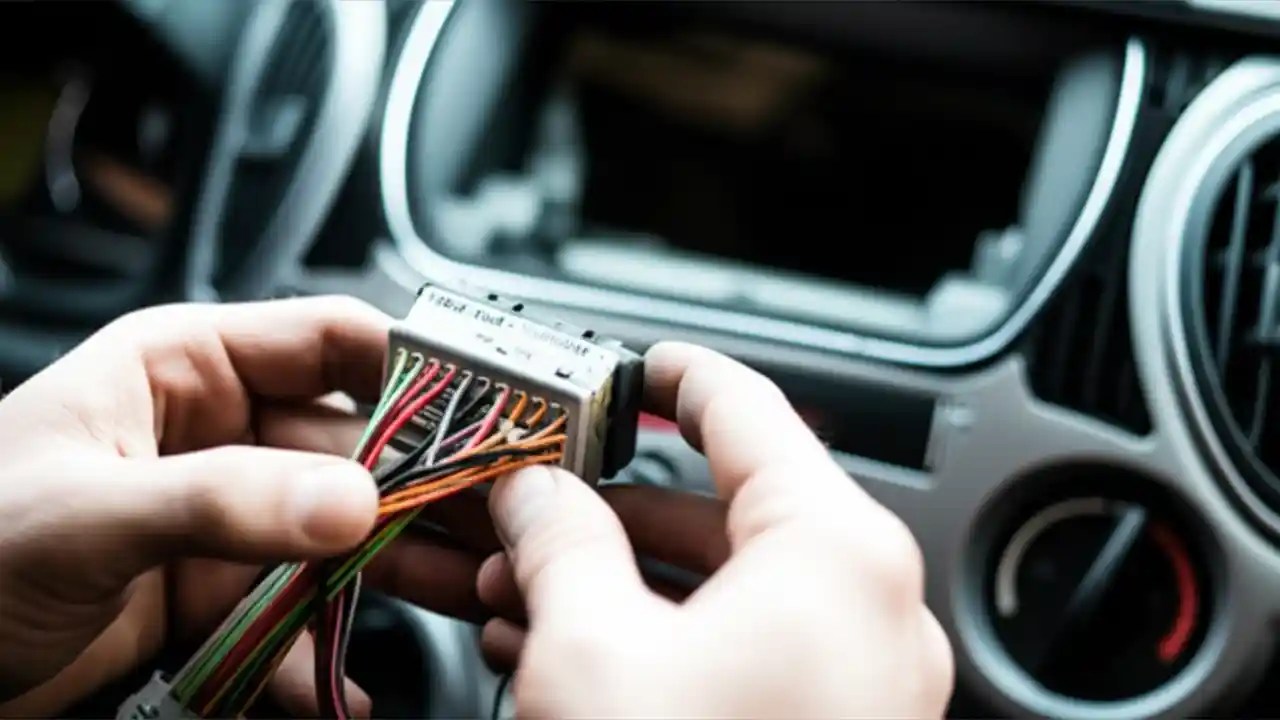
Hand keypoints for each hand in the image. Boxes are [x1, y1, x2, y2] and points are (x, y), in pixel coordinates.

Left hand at [0, 297, 486, 716]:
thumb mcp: (85, 512)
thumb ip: (218, 501)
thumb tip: (346, 502)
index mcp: (186, 367)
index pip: (329, 340)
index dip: (413, 366)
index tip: (483, 411)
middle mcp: (221, 434)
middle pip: (356, 444)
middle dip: (424, 485)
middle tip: (492, 519)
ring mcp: (225, 518)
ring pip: (342, 532)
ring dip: (400, 567)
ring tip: (462, 591)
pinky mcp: (218, 596)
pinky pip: (297, 615)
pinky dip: (326, 655)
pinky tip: (346, 689)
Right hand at [476, 342, 954, 717]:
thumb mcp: (589, 649)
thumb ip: (560, 540)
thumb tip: (537, 491)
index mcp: (836, 552)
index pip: (748, 412)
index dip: (678, 376)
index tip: (639, 362)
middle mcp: (870, 609)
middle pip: (727, 511)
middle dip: (612, 510)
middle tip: (534, 501)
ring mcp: (862, 682)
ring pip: (725, 593)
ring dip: (621, 583)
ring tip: (523, 587)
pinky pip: (743, 656)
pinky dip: (662, 642)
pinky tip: (569, 652)